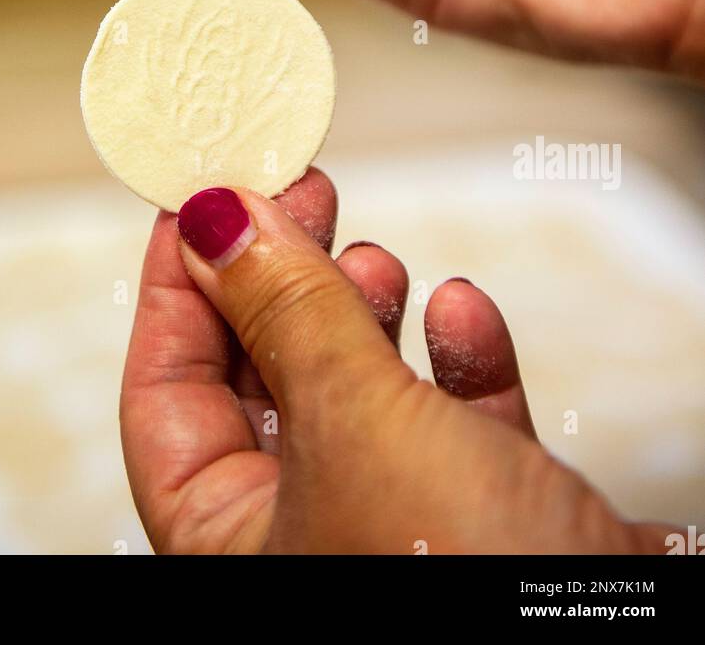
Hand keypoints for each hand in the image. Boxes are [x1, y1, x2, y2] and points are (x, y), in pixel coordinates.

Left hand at [121, 172, 669, 553]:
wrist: (628, 644)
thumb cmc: (464, 578)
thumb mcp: (356, 424)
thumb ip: (287, 315)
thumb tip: (214, 221)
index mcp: (228, 547)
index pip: (164, 397)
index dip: (176, 289)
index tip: (198, 199)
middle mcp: (304, 542)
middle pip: (262, 381)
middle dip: (279, 280)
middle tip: (297, 192)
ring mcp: (395, 530)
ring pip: (356, 393)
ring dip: (365, 313)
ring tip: (374, 257)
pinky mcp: (485, 522)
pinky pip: (451, 422)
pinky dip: (456, 360)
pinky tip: (464, 314)